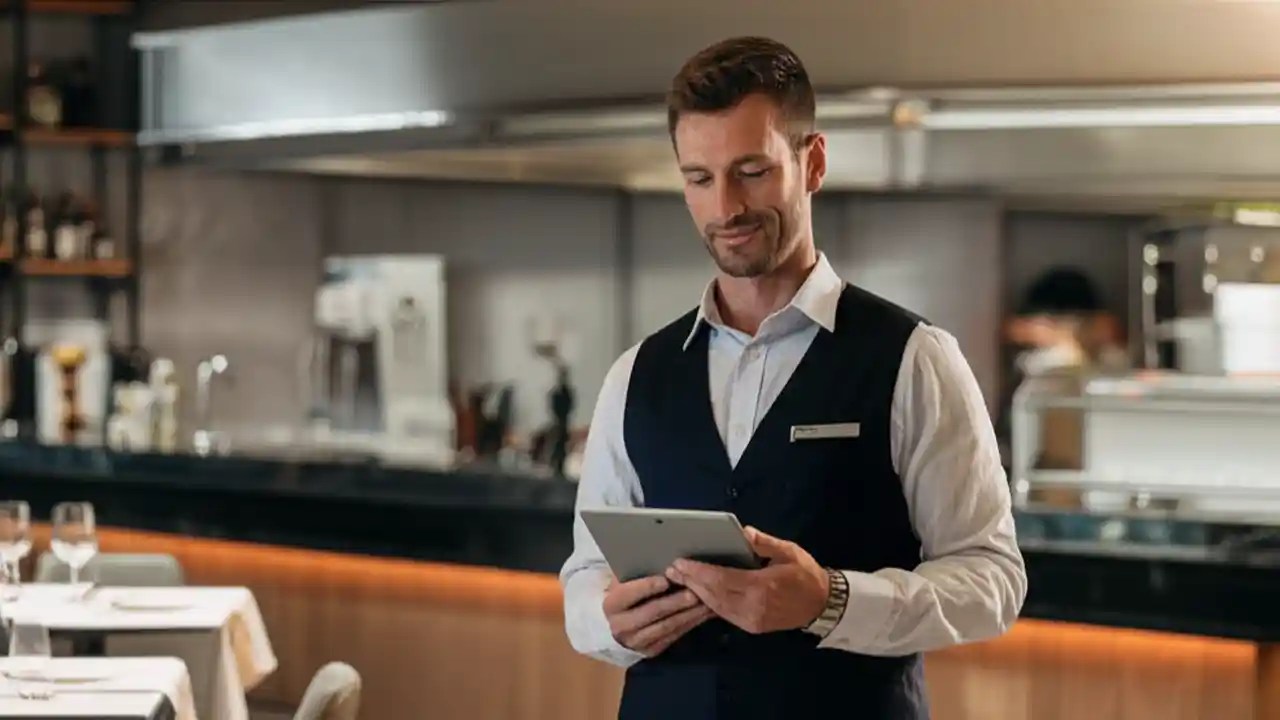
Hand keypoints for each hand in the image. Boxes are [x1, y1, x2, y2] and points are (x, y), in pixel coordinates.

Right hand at [603, 575, 714, 656]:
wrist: (623, 621)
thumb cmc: (629, 591)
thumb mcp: (626, 580)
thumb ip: (637, 572)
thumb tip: (662, 559)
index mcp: (612, 605)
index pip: (627, 594)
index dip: (646, 587)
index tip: (665, 579)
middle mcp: (620, 626)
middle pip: (651, 612)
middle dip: (675, 602)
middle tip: (695, 592)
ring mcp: (636, 642)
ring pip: (666, 626)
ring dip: (689, 614)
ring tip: (706, 601)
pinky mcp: (652, 650)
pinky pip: (674, 636)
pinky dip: (691, 623)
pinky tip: (703, 613)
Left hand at [666, 526, 829, 634]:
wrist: (822, 605)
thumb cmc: (805, 574)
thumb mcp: (788, 551)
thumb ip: (763, 542)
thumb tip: (743, 532)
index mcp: (761, 587)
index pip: (721, 579)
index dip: (699, 571)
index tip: (680, 562)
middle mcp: (752, 607)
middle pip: (713, 594)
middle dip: (691, 581)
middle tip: (672, 570)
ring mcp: (751, 620)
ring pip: (716, 606)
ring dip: (696, 593)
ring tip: (680, 580)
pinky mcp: (751, 626)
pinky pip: (724, 614)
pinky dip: (709, 603)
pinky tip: (698, 593)